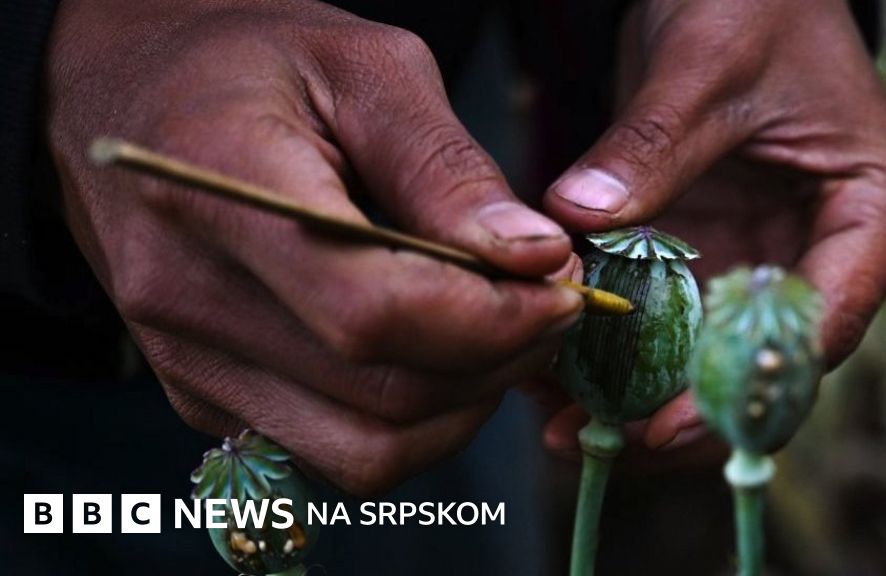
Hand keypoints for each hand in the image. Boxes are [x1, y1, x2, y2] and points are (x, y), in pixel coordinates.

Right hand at [48, 0, 581, 494]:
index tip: (562, 287)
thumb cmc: (251, 64)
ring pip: (367, 452)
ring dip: (464, 406)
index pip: (372, 312)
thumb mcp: (365, 70)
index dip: (492, 319)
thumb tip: (536, 259)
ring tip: (500, 332)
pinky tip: (436, 354)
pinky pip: (335, 453)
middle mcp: (186, 298)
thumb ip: (447, 170)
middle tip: (550, 303)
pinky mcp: (204, 395)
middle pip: (383, 397)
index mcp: (217, 189)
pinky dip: (412, 422)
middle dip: (499, 362)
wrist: (128, 96)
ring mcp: (188, 362)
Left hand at [542, 0, 885, 463]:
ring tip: (556, 421)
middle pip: (760, 368)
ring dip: (634, 397)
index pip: (821, 326)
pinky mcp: (710, 259)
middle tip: (585, 440)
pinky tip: (553, 371)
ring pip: (707, 362)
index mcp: (873, 215)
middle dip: (675, 415)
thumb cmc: (753, 5)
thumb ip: (653, 143)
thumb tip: (579, 219)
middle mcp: (826, 257)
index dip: (741, 388)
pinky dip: (615, 350)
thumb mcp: (706, 62)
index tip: (662, 425)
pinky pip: (666, 323)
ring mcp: (764, 264)